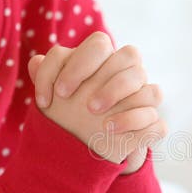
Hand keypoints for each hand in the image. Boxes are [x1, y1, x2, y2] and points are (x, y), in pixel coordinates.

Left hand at [26, 33, 166, 165]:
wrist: (86, 148)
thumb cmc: (70, 113)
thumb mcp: (53, 96)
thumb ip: (46, 77)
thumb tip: (35, 62)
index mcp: (106, 60)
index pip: (99, 44)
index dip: (78, 64)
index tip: (58, 92)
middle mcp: (129, 74)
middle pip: (131, 55)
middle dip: (105, 79)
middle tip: (83, 104)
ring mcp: (144, 98)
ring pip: (150, 85)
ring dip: (119, 96)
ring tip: (93, 114)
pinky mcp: (152, 125)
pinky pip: (156, 121)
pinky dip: (133, 122)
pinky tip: (109, 129)